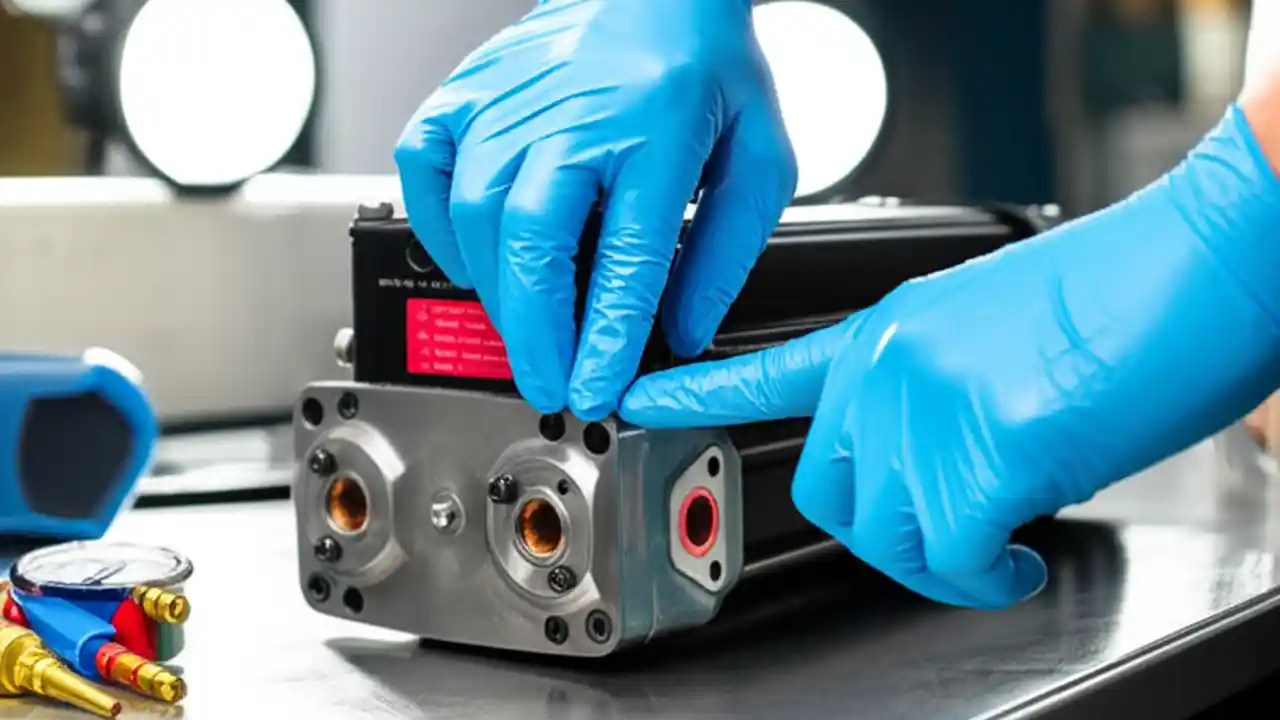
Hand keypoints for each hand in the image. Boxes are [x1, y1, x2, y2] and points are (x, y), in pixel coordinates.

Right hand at [395, 0, 795, 418]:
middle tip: (548, 384)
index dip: (605, 336)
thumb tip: (682, 330)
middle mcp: (575, 115)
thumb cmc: (705, 62)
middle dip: (535, 330)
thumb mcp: (758, 156)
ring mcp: (512, 100)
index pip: (626, 256)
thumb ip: (726, 250)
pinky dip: (435, 222)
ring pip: (474, 211)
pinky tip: (471, 257)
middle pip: (533, 238)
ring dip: (495, 289)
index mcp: (658, 130)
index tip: (596, 387)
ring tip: (524, 333)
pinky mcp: (471, 90)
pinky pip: (422, 163)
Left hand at [621, 104, 1279, 608]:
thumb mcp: (997, 329)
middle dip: (886, 531)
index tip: (637, 398)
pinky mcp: (981, 448)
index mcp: (889, 327)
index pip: (765, 366)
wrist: (1208, 258)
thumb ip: (940, 387)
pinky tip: (1016, 556)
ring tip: (998, 547)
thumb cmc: (1126, 293)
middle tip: (949, 533)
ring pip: (888, 534)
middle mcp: (888, 365)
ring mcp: (925, 404)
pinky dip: (983, 577)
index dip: (695, 392)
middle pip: (830, 488)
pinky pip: (949, 558)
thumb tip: (947, 454)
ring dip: (943, 561)